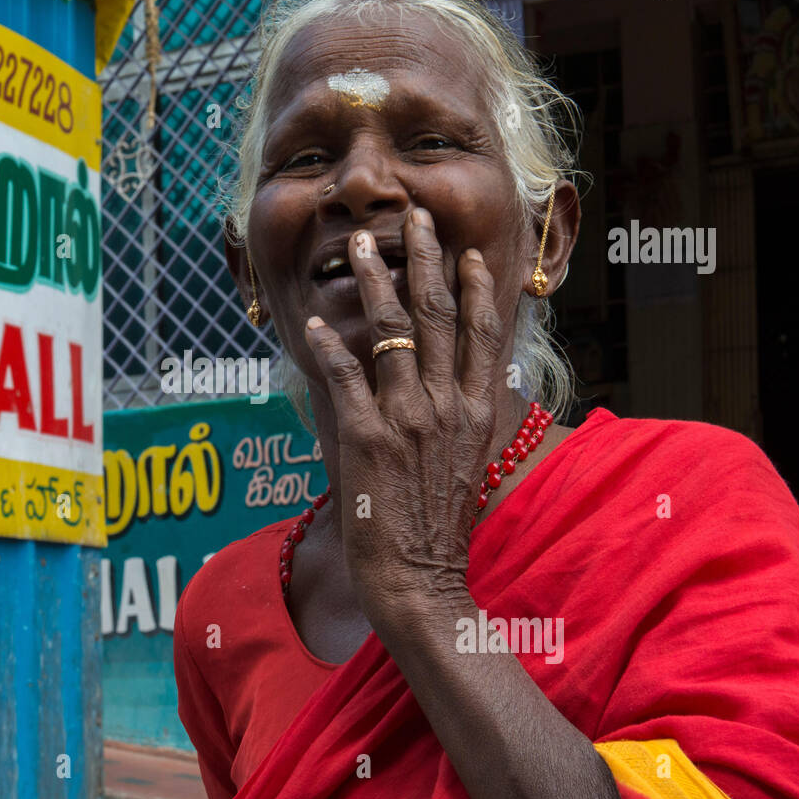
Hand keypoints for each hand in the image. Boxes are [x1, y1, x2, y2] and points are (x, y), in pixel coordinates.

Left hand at [302, 207, 507, 620]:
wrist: (422, 582)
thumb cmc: (441, 530)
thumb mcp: (468, 466)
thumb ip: (466, 419)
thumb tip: (475, 385)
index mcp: (477, 412)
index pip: (484, 333)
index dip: (475, 286)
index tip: (467, 250)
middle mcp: (447, 407)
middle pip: (440, 314)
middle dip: (426, 258)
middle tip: (413, 217)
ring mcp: (407, 419)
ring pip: (392, 331)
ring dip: (374, 280)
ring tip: (358, 244)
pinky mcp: (367, 438)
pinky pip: (345, 376)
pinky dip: (329, 344)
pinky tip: (314, 321)